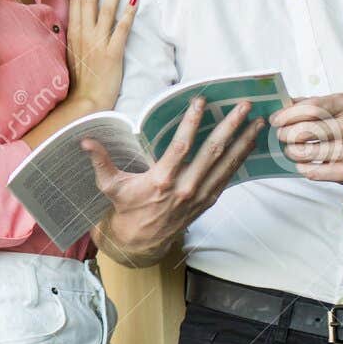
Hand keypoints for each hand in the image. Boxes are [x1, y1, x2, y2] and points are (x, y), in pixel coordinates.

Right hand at [64, 0, 135, 113]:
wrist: (85, 102)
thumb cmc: (80, 81)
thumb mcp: (72, 54)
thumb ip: (75, 36)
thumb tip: (79, 21)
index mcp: (72, 34)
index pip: (76, 2)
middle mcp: (83, 35)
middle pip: (88, 0)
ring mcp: (97, 43)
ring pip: (105, 10)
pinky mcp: (112, 53)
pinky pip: (121, 28)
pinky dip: (128, 13)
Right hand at [83, 97, 264, 264]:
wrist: (141, 241)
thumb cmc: (126, 207)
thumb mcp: (110, 185)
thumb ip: (100, 161)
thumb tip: (85, 141)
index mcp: (161, 181)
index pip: (180, 147)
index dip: (191, 123)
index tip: (201, 102)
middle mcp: (185, 188)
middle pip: (212, 152)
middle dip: (230, 126)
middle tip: (243, 106)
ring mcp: (200, 195)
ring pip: (226, 164)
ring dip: (243, 141)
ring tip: (257, 122)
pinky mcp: (208, 200)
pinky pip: (228, 177)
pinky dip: (241, 159)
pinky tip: (251, 144)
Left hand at [269, 93, 342, 182]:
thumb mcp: (331, 105)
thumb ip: (305, 104)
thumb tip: (279, 107)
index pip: (309, 108)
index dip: (286, 115)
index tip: (275, 120)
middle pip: (304, 131)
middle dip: (285, 134)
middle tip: (282, 135)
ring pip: (305, 152)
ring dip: (291, 151)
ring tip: (291, 149)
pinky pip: (313, 171)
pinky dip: (302, 167)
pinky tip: (303, 162)